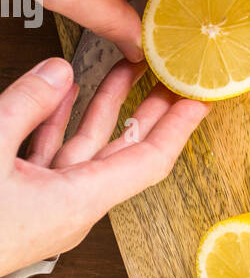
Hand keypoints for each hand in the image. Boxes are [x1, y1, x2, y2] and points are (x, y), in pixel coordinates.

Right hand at [0, 55, 207, 274]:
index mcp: (76, 204)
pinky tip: (64, 93)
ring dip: (103, 108)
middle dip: (148, 110)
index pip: (147, 162)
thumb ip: (25, 108)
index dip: (177, 129)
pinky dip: (57, 123)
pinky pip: (50, 156)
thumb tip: (57, 73)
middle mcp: (70, 208)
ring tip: (126, 69)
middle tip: (172, 76)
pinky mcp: (21, 201)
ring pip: (84, 149)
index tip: (200, 100)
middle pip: (123, 152)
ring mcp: (45, 206)